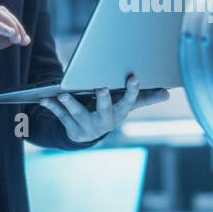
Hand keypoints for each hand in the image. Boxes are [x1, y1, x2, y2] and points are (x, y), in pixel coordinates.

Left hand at [38, 75, 169, 142]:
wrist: (89, 134)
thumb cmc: (110, 111)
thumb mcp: (126, 105)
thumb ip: (146, 98)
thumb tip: (169, 93)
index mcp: (120, 112)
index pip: (130, 100)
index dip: (133, 90)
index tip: (134, 76)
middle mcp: (105, 120)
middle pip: (105, 108)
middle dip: (103, 98)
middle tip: (100, 87)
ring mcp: (88, 125)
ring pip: (78, 113)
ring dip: (70, 103)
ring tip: (63, 94)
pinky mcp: (71, 128)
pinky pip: (60, 116)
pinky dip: (52, 107)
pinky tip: (43, 98)